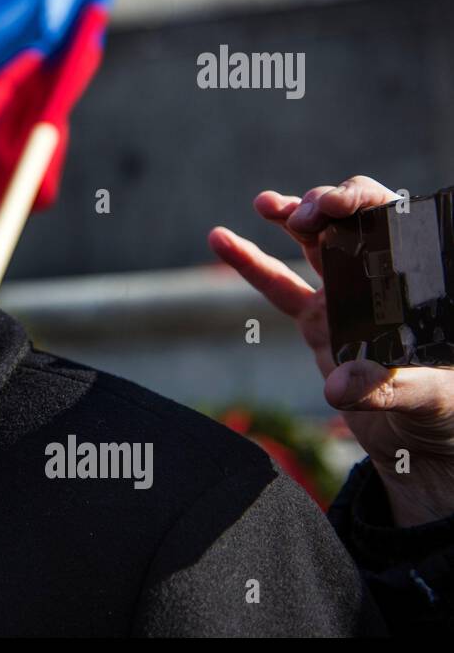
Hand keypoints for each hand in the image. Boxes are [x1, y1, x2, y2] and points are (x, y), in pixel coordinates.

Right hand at [209, 176, 453, 526]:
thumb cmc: (445, 414)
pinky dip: (249, 263)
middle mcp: (383, 282)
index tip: (331, 206)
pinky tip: (220, 238)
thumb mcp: (429, 397)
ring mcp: (348, 300)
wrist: (423, 450)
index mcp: (418, 282)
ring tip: (265, 203)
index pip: (392, 222)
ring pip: (315, 244)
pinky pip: (278, 287)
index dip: (360, 202)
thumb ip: (386, 386)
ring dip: (290, 217)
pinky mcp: (318, 324)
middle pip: (351, 222)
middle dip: (322, 207)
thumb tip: (335, 387)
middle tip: (301, 217)